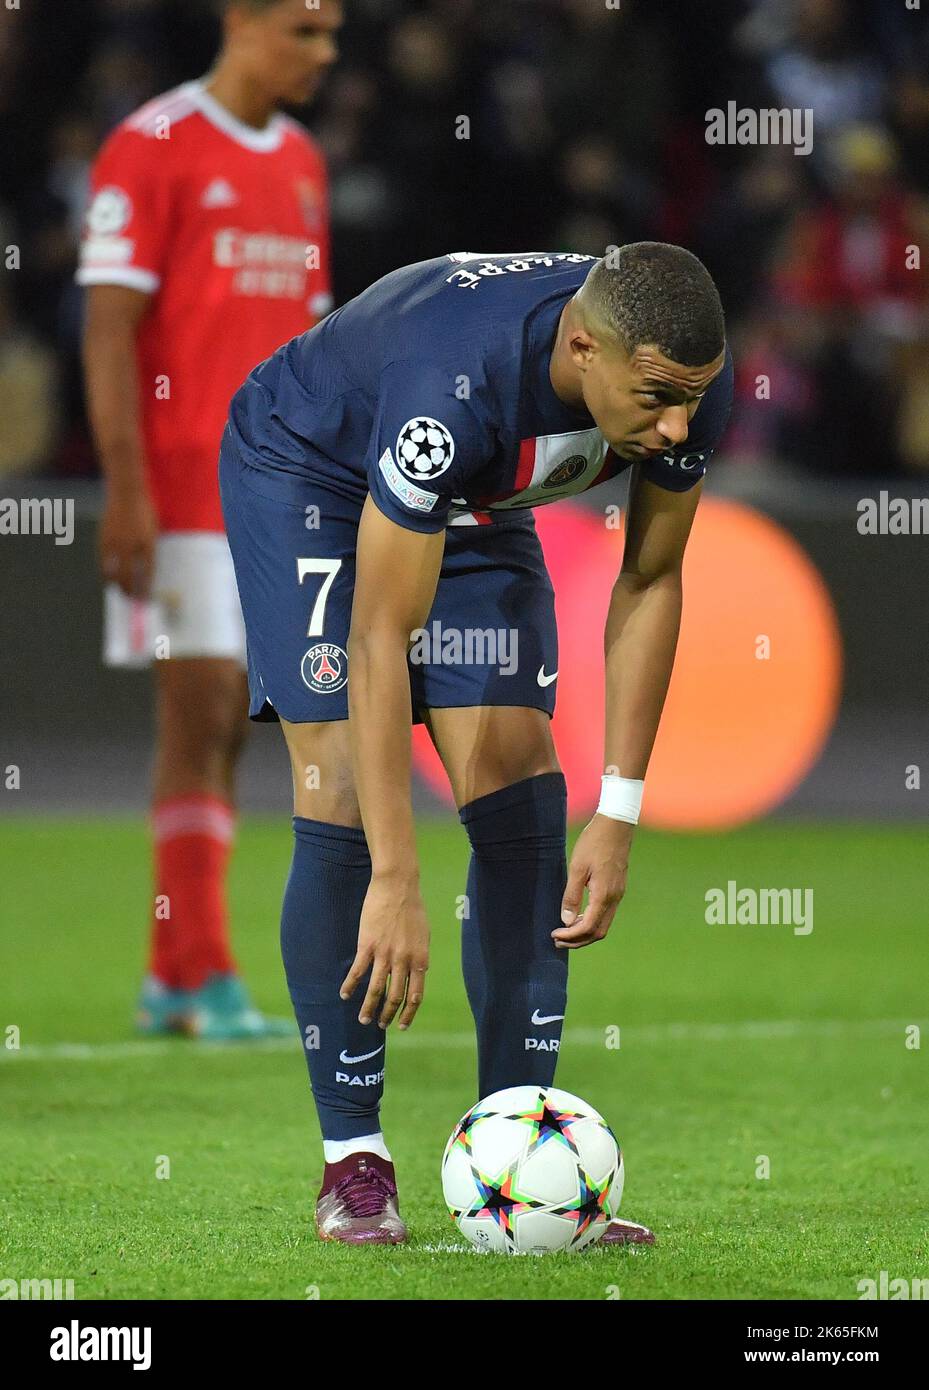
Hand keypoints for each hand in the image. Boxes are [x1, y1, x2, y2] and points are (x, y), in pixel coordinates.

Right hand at [99, 487, 157, 597]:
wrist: (126, 493)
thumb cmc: (144, 511)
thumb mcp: (153, 531)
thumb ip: (149, 551)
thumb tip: (144, 573)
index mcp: (148, 545)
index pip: (148, 574)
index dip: (146, 588)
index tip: (146, 598)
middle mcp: (131, 546)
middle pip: (129, 577)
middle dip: (130, 591)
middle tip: (132, 598)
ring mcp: (115, 544)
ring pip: (113, 573)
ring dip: (117, 585)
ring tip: (120, 591)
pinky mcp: (102, 540)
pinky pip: (103, 563)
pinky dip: (106, 573)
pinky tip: (109, 578)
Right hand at [340, 870, 429, 1029]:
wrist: (397, 885)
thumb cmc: (412, 907)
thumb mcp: (424, 935)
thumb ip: (420, 956)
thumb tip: (420, 971)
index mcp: (420, 959)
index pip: (416, 995)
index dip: (408, 1013)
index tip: (402, 1025)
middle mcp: (403, 960)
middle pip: (395, 997)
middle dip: (387, 1015)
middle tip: (380, 1026)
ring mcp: (385, 954)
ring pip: (376, 989)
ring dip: (369, 1008)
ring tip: (363, 1019)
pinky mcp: (367, 945)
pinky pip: (358, 971)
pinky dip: (350, 986)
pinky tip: (344, 995)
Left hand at [554, 814, 633, 948]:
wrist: (616, 825)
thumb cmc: (594, 843)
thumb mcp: (577, 868)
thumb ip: (572, 895)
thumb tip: (566, 920)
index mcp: (604, 895)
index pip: (588, 927)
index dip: (571, 936)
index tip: (555, 934)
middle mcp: (614, 898)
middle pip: (598, 932)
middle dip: (578, 940)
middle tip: (557, 940)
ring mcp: (618, 894)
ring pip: (603, 925)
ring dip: (584, 933)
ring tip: (565, 932)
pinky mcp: (617, 889)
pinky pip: (606, 914)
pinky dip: (591, 922)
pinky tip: (578, 917)